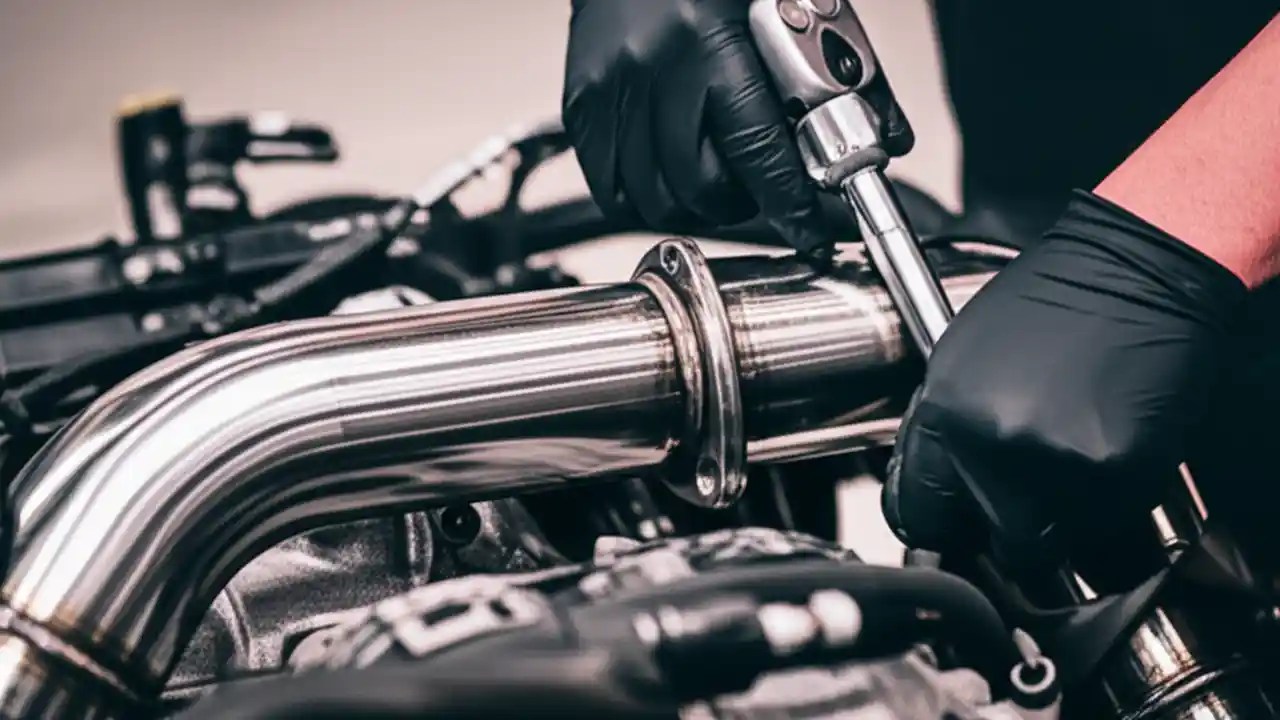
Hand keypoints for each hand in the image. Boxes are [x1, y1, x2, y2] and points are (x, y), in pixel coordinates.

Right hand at [562, 0, 830, 259]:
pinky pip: (612, 190)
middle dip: (740, 203)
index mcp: (706, 43)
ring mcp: (606, 94)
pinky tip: (671, 172)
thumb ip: (841, 72)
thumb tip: (885, 137)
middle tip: (760, 188)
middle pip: (699, 191)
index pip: (755, 152)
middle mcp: (648, 72)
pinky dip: (648, 196)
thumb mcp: (786, 2)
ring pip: (653, 202)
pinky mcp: (579, 108)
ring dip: (693, 207)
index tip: (809, 228)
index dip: (788, 203)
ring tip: (715, 179)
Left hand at [882, 191, 1246, 567]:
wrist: (1129, 271)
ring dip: (1063, 518)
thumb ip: (944, 436)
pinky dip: (1109, 499)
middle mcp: (993, 444)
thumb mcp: (958, 361)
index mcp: (944, 415)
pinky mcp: (1117, 470)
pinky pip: (1107, 521)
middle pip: (994, 541)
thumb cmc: (1050, 305)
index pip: (918, 515)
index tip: (956, 525)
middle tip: (1031, 485)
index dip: (941, 526)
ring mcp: (1057, 463)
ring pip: (1054, 542)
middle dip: (1010, 524)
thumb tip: (941, 496)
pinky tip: (1104, 444)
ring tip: (1070, 451)